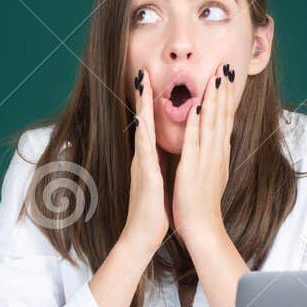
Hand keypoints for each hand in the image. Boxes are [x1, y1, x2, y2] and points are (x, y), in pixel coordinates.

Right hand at [121, 68, 168, 252]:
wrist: (144, 234)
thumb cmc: (153, 208)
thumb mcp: (159, 177)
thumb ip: (158, 160)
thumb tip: (164, 146)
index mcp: (150, 156)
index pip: (151, 123)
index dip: (152, 102)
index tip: (153, 80)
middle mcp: (143, 157)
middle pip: (143, 121)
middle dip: (144, 97)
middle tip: (143, 72)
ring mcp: (142, 165)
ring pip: (142, 130)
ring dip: (141, 109)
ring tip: (141, 87)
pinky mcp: (145, 177)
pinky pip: (144, 153)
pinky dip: (145, 136)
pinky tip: (144, 122)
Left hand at [172, 61, 245, 247]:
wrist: (203, 228)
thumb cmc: (203, 204)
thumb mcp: (211, 174)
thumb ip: (213, 156)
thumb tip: (217, 144)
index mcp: (219, 153)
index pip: (225, 119)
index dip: (226, 97)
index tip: (226, 77)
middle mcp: (217, 152)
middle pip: (223, 115)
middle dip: (223, 90)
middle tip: (226, 66)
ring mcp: (207, 159)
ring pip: (212, 123)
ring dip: (214, 99)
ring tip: (216, 76)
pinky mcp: (193, 167)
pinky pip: (196, 140)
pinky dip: (197, 122)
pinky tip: (198, 106)